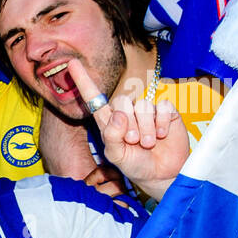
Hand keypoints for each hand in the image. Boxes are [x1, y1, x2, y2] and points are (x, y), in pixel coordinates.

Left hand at [67, 57, 188, 201]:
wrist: (161, 174)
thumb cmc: (135, 165)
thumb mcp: (116, 156)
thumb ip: (112, 136)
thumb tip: (119, 115)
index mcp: (109, 122)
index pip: (94, 98)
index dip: (83, 81)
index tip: (72, 63)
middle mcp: (127, 113)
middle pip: (122, 101)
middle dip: (128, 124)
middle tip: (134, 141)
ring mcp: (146, 111)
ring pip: (142, 106)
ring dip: (145, 129)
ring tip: (147, 143)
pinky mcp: (166, 111)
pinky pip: (162, 107)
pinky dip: (162, 123)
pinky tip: (163, 135)